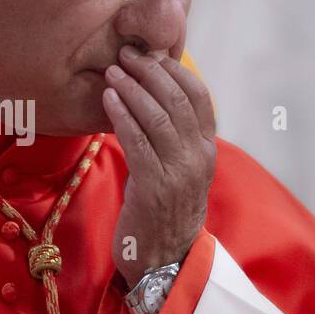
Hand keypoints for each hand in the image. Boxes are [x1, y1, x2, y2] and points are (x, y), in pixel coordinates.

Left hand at [102, 48, 215, 289]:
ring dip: (132, 89)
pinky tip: (107, 100)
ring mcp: (179, 173)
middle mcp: (199, 157)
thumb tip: (147, 98)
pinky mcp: (154, 187)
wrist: (164, 260)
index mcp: (207, 150)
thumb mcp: (176, 170)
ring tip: (112, 71)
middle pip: (178, 100)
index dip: (174, 69)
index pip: (200, 96)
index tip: (150, 52)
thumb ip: (169, 138)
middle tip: (124, 54)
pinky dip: (122, 116)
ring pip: (158, 117)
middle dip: (149, 71)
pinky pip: (138, 142)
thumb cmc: (163, 211)